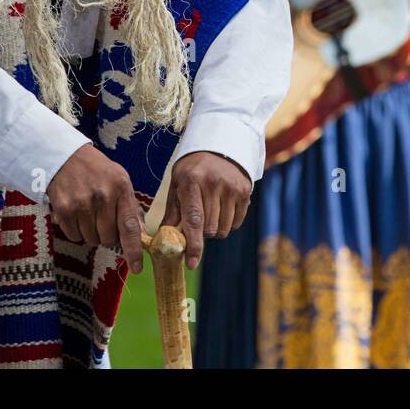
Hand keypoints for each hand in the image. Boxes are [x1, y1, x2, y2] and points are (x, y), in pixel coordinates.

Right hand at [46, 143, 145, 273]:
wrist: (66, 157)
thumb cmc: (97, 171)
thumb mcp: (120, 180)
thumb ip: (130, 207)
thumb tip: (141, 234)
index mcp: (121, 188)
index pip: (130, 226)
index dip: (134, 250)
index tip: (137, 267)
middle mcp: (103, 197)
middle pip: (109, 238)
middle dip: (107, 236)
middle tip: (102, 220)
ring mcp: (82, 204)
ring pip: (91, 240)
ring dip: (91, 234)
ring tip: (88, 214)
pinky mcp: (64, 210)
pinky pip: (74, 236)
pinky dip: (76, 231)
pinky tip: (76, 214)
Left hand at [162, 151, 252, 269]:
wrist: (219, 145)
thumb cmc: (193, 168)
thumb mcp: (177, 183)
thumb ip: (173, 211)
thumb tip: (165, 239)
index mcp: (191, 181)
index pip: (193, 220)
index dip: (193, 245)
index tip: (191, 264)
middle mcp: (213, 184)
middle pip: (209, 229)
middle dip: (202, 233)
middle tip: (197, 223)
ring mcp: (231, 187)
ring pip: (223, 229)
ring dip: (215, 229)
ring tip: (210, 213)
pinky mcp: (245, 191)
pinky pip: (236, 222)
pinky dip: (228, 223)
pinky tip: (222, 208)